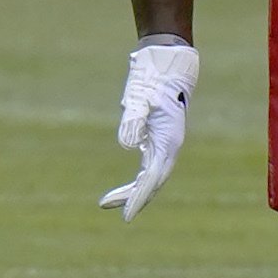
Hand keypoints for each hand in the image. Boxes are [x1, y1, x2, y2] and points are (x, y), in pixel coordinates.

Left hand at [100, 39, 195, 220]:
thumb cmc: (153, 80)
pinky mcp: (157, 138)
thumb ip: (134, 120)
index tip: (126, 215)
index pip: (152, 178)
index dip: (139, 197)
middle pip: (151, 181)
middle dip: (133, 198)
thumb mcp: (140, 98)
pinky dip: (137, 179)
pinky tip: (126, 188)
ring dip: (132, 190)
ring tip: (108, 202)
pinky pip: (148, 167)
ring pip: (150, 176)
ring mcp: (164, 143)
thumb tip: (127, 145)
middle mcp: (169, 146)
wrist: (167, 63)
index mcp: (169, 141)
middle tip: (109, 208)